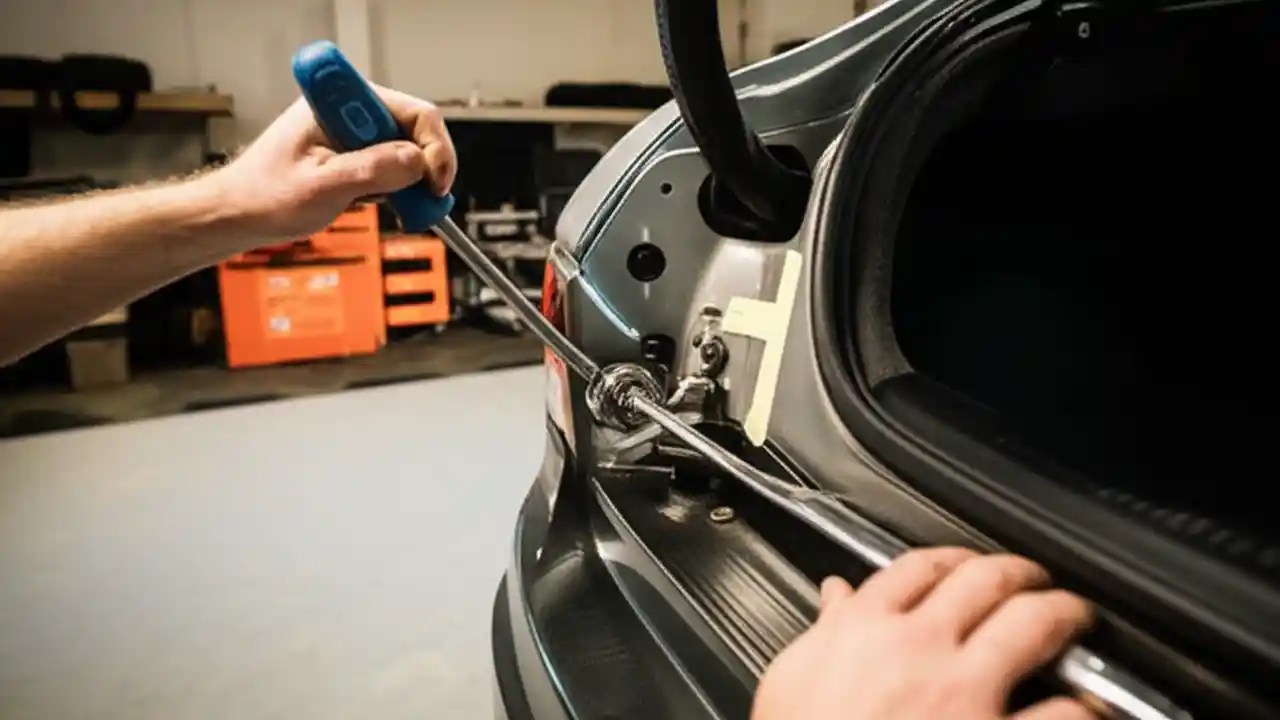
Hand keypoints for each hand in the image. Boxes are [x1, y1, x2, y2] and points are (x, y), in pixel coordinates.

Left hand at [207, 85, 455, 241]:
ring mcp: (354, 130)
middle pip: (417, 130)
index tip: (434, 184)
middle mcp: (351, 110)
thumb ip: (371, 170)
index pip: (414, 111)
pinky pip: (392, 163)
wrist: (239, 214)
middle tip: (422, 204)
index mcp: (340, 104)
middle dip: (425, 168)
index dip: (434, 147)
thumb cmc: (265, 196)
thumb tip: (417, 162)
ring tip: (396, 207)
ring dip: (409, 181)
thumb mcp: (323, 186)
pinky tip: (376, 201)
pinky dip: (395, 187)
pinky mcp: (354, 150)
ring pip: (408, 149)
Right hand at [752, 549, 1096, 719]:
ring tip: (1073, 618)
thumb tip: (834, 597)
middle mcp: (920, 649)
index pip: (918, 566)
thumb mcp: (790, 682)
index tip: (962, 565)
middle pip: (985, 578)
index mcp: (864, 629)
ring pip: (1035, 623)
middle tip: (1031, 580)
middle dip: (1019, 572)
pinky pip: (1064, 711)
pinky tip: (1086, 705)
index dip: (951, 558)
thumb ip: (821, 632)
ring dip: (1063, 614)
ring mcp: (966, 694)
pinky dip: (1082, 705)